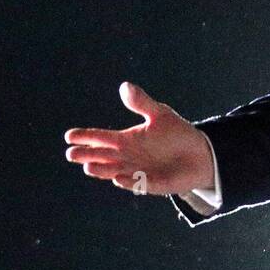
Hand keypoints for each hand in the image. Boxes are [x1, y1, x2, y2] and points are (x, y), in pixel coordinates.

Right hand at [64, 82, 214, 196]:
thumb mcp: (159, 114)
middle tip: (72, 154)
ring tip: (89, 166)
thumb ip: (142, 103)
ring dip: (102, 170)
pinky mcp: (152, 183)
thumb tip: (125, 86)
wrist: (200, 154)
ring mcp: (137, 172)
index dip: (85, 136)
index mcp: (125, 140)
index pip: (100, 138)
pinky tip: (118, 178)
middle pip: (101, 157)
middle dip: (86, 155)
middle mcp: (126, 157)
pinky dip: (128, 181)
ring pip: (114, 172)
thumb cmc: (176, 134)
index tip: (69, 136)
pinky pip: (138, 183)